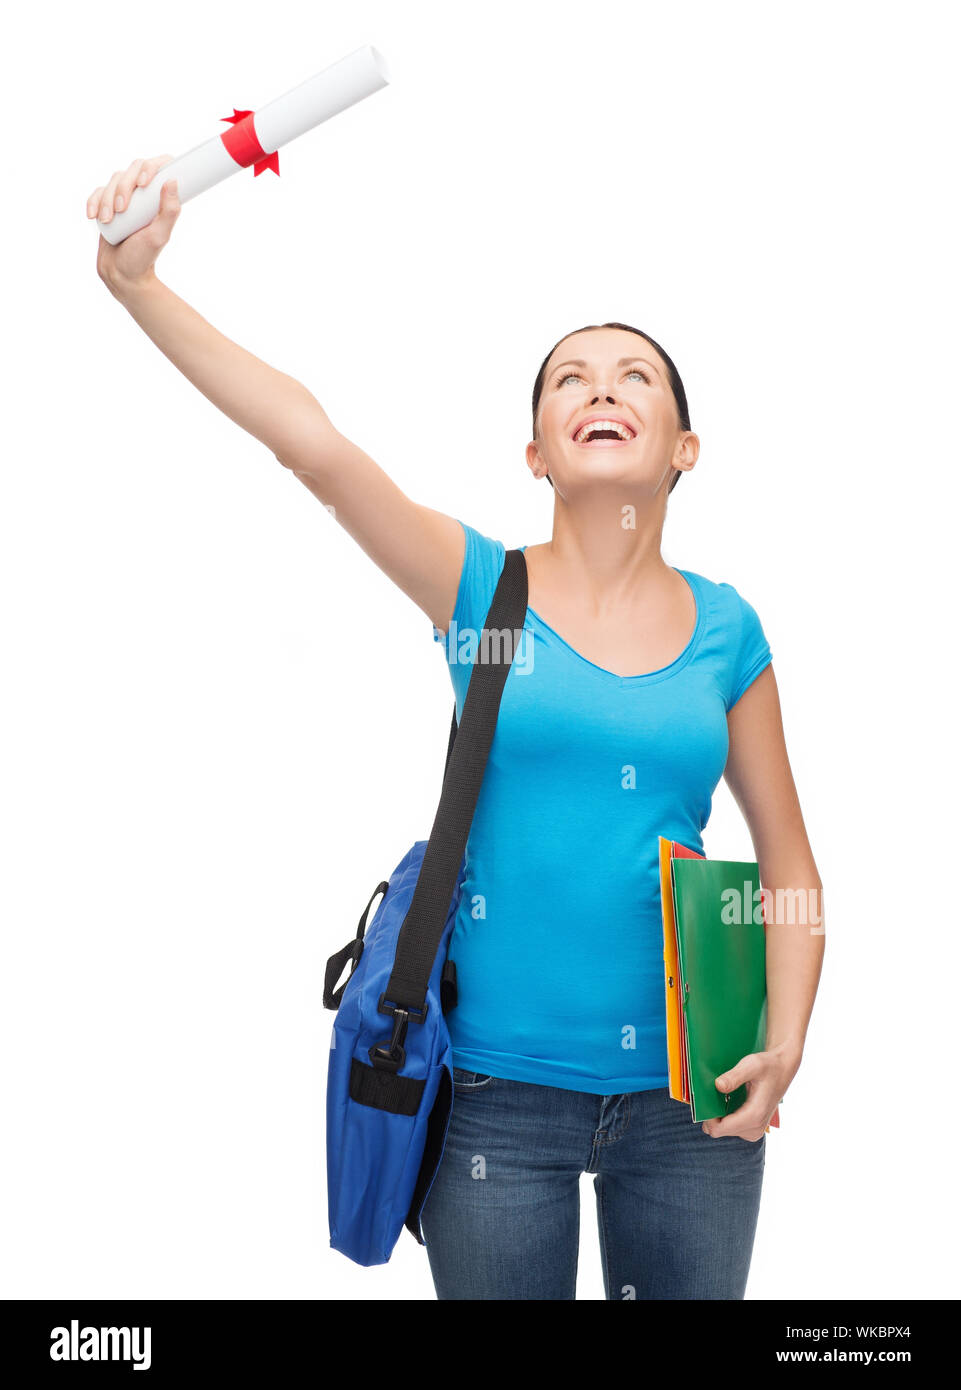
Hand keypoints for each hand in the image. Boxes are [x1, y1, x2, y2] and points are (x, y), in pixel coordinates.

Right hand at [86, 155, 179, 291]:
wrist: (122, 273)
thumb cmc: (144, 257)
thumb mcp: (159, 235)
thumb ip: (169, 211)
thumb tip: (173, 181)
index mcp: (160, 198)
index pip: (158, 167)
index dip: (150, 166)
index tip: (144, 183)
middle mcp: (143, 194)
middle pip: (131, 170)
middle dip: (123, 188)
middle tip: (122, 210)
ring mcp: (124, 197)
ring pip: (113, 181)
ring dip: (107, 199)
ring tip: (109, 221)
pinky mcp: (107, 204)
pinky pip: (97, 193)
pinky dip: (93, 202)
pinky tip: (92, 216)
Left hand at [701, 1042, 799, 1140]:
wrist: (783, 1069)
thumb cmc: (769, 1065)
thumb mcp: (751, 1065)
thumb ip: (734, 1076)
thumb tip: (717, 1086)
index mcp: (754, 1115)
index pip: (719, 1129)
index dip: (707, 1117)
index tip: (702, 1101)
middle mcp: (755, 1128)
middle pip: (720, 1130)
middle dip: (711, 1115)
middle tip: (710, 1095)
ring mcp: (754, 1130)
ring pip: (724, 1130)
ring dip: (718, 1115)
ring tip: (721, 1095)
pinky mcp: (752, 1128)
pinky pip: (730, 1127)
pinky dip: (725, 1115)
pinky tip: (727, 1100)